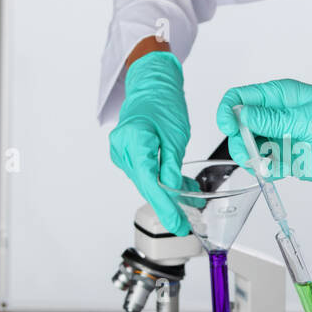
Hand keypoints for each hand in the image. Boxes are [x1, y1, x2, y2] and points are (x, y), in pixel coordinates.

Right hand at [109, 51, 191, 233]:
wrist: (152, 87)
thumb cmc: (163, 102)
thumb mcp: (176, 134)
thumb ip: (172, 164)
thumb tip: (173, 190)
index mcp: (134, 139)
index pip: (150, 181)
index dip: (165, 206)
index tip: (177, 223)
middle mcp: (122, 147)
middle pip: (145, 184)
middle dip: (166, 205)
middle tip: (184, 224)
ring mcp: (122, 152)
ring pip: (146, 182)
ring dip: (167, 194)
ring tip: (189, 206)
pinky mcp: (127, 155)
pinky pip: (145, 173)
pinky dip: (162, 182)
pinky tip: (180, 189)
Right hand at [216, 79, 311, 184]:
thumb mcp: (307, 119)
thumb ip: (273, 119)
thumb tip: (242, 114)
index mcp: (281, 96)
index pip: (242, 97)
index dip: (229, 110)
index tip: (229, 127)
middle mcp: (278, 116)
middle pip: (240, 125)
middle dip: (239, 139)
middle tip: (249, 152)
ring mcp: (282, 137)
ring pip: (249, 146)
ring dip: (250, 157)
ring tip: (264, 165)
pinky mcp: (287, 158)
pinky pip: (265, 164)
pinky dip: (264, 170)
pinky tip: (275, 171)